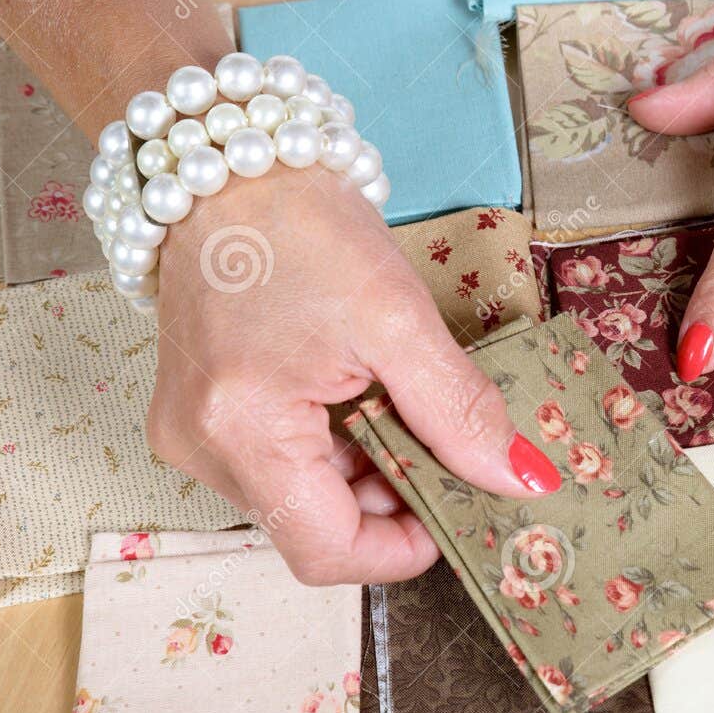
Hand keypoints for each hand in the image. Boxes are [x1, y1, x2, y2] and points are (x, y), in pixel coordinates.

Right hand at [146, 166, 560, 585]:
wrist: (223, 160)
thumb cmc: (299, 226)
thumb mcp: (397, 318)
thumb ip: (458, 409)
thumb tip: (520, 479)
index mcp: (240, 432)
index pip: (326, 552)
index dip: (403, 547)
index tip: (459, 502)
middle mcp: (201, 449)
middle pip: (317, 527)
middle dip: (393, 497)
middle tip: (442, 438)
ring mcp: (192, 434)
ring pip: (303, 497)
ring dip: (368, 468)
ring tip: (397, 399)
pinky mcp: (198, 414)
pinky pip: (281, 463)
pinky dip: (336, 445)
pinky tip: (360, 394)